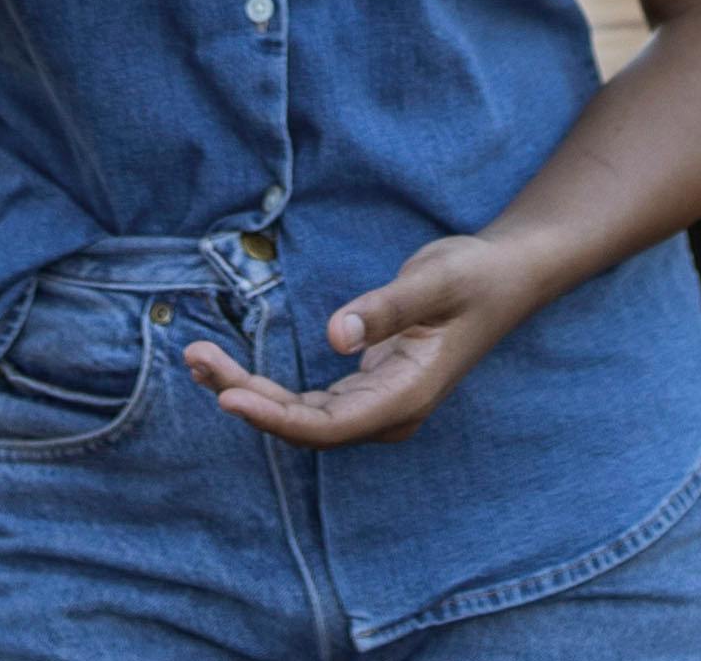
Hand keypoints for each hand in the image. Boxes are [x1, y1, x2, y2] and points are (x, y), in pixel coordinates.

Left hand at [181, 233, 547, 447]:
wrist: (506, 277)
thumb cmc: (475, 276)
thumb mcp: (435, 281)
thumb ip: (387, 308)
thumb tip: (336, 337)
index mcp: (407, 396)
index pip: (330, 424)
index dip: (276, 417)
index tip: (228, 396)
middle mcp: (389, 411)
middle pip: (305, 424)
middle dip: (246, 396)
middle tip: (194, 359)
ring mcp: (377, 405)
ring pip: (301, 416)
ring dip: (249, 391)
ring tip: (196, 360)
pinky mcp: (367, 389)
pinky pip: (308, 402)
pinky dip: (267, 386)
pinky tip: (229, 371)